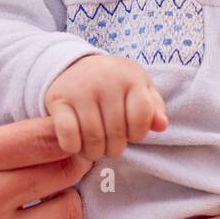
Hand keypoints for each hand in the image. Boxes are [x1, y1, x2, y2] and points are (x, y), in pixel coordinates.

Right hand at [44, 54, 167, 158]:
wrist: (74, 66)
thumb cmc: (115, 84)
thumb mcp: (139, 88)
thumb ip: (154, 108)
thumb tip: (161, 126)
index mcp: (130, 78)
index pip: (142, 117)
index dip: (138, 133)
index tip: (131, 133)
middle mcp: (106, 81)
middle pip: (117, 133)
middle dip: (115, 148)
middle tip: (110, 147)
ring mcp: (80, 89)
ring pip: (93, 138)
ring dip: (94, 152)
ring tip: (95, 149)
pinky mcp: (58, 99)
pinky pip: (68, 134)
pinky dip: (73, 147)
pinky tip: (76, 145)